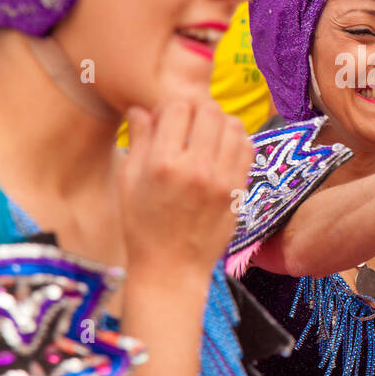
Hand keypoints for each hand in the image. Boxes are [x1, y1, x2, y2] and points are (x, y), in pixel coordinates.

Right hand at [120, 99, 252, 275]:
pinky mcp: (238, 190)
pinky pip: (246, 147)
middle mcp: (195, 168)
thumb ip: (138, 140)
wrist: (171, 268)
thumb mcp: (128, 182)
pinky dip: (236, 140)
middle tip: (188, 124)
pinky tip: (222, 149)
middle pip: (209, 110)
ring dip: (219, 122)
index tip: (166, 120)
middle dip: (197, 110)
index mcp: (162, 164)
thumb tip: (142, 108)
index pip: (177, 107)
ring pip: (233, 124)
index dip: (170, 108)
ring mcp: (221, 179)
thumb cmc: (143, 226)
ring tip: (206, 135)